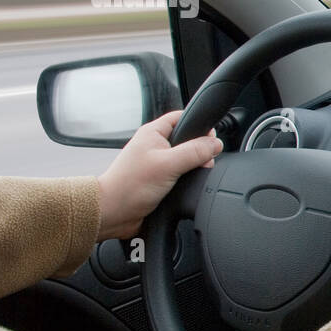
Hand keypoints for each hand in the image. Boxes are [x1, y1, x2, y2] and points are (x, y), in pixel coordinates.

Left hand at [96, 110, 222, 241]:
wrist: (114, 213)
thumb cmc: (129, 186)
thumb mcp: (168, 164)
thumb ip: (195, 152)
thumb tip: (216, 144)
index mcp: (153, 132)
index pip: (182, 117)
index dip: (199, 124)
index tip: (211, 138)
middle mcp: (156, 145)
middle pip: (189, 139)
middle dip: (201, 150)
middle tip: (202, 162)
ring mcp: (158, 163)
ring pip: (187, 158)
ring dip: (195, 167)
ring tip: (192, 176)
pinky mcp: (161, 180)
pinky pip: (183, 175)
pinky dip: (189, 179)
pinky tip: (187, 186)